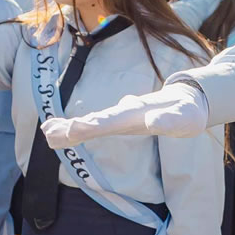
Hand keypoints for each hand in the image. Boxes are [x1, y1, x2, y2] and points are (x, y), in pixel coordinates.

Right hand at [42, 84, 208, 147]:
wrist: (186, 100)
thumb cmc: (187, 112)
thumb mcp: (185, 118)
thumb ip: (169, 120)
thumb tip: (153, 123)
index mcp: (136, 113)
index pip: (111, 120)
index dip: (94, 125)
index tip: (75, 128)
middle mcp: (123, 113)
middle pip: (95, 121)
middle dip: (73, 128)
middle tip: (50, 134)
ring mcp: (119, 116)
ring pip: (90, 122)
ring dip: (68, 128)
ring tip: (47, 133)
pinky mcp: (117, 121)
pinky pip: (92, 125)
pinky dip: (73, 128)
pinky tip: (56, 132)